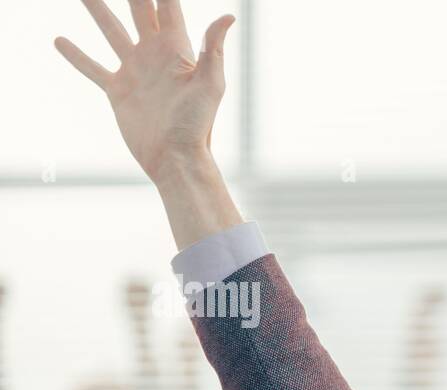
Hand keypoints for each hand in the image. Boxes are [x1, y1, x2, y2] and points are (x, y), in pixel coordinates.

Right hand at [56, 0, 234, 182]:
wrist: (175, 158)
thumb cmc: (197, 124)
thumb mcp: (210, 84)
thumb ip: (213, 49)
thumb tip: (229, 17)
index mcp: (176, 48)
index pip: (167, 5)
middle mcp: (154, 54)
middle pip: (138, 9)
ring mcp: (135, 71)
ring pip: (111, 31)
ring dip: (97, 10)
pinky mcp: (118, 91)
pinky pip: (93, 68)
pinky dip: (76, 55)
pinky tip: (59, 40)